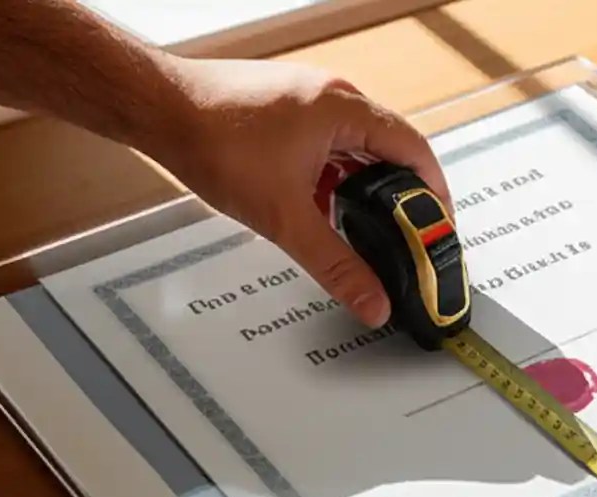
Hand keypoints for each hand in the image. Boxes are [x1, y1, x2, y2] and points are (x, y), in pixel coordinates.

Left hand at [151, 58, 452, 328]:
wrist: (156, 109)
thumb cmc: (212, 139)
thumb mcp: (285, 218)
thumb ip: (335, 265)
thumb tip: (373, 300)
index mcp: (344, 108)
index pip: (414, 149)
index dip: (434, 191)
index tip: (440, 225)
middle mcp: (331, 97)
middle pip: (388, 149)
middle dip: (399, 196)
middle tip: (406, 235)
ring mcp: (306, 100)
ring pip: (355, 148)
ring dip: (362, 188)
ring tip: (362, 229)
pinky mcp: (283, 110)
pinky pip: (326, 144)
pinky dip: (332, 177)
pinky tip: (319, 208)